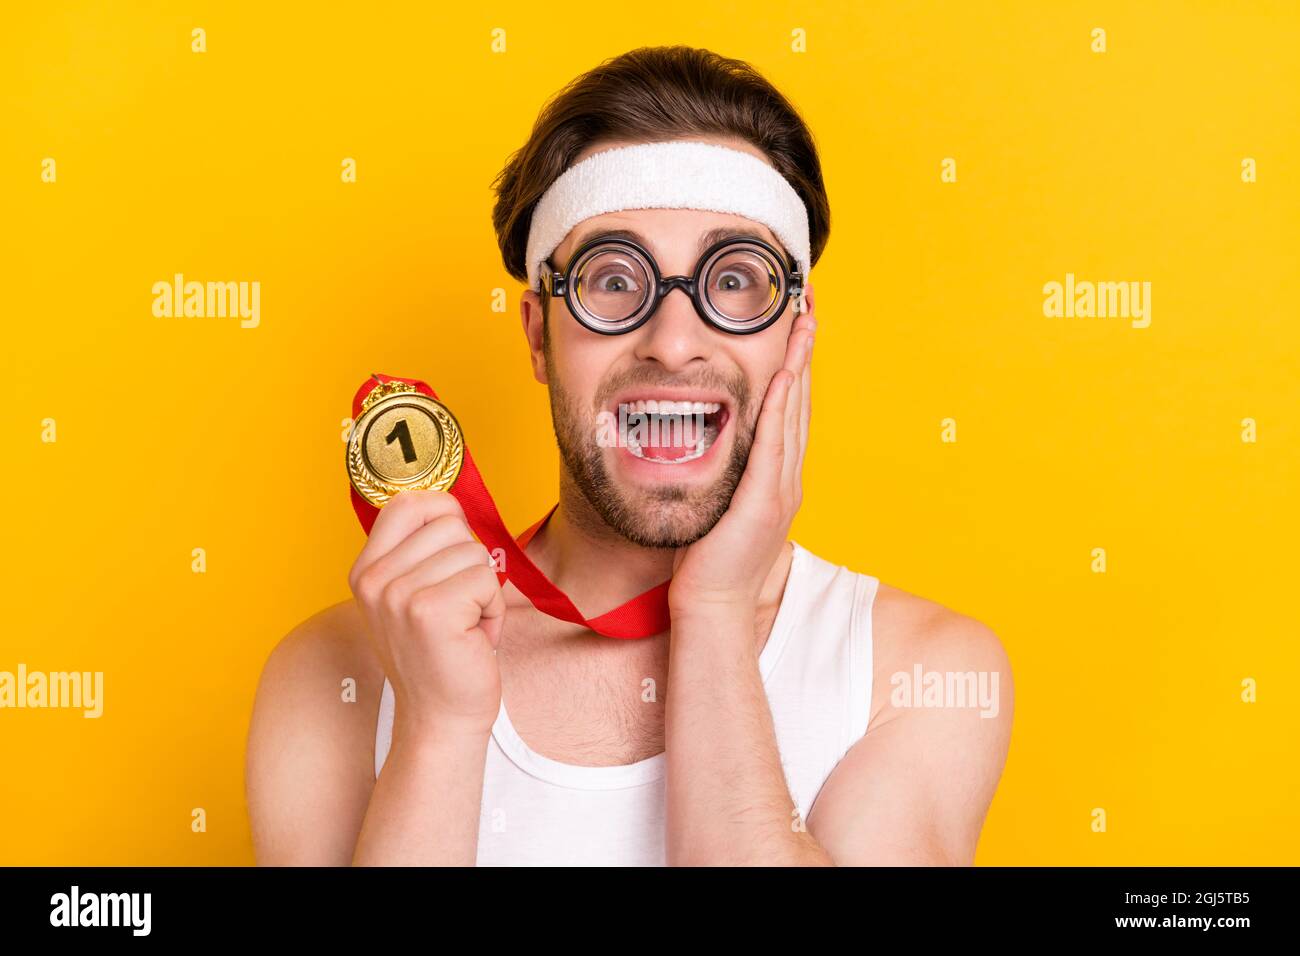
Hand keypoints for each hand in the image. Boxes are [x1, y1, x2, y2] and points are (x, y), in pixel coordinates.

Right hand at [348, 490, 504, 740]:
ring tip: (464, 625)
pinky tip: (474, 637)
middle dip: (471, 562)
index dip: (445, 514)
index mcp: (366, 570)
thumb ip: (423, 551)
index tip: (454, 547)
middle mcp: (374, 579)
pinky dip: (493, 610)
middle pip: (450, 523)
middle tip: (459, 607)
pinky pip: (486, 579)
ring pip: (473, 551)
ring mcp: (398, 595)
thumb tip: (451, 504)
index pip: (407, 502)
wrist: (441, 719)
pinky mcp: (430, 612)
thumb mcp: (414, 596)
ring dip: (484, 590)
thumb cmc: (440, 655)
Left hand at [669, 292, 815, 614]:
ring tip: (803, 324)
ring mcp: (780, 489)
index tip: (797, 323)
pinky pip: (773, 445)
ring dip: (798, 365)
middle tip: (809, 304)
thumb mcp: (718, 503)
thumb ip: (723, 472)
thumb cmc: (707, 560)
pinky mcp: (764, 501)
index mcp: (777, 477)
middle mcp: (787, 477)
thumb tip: (707, 440)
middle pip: (800, 401)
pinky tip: (781, 378)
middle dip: (804, 350)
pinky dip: (778, 409)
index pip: (789, 408)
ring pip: (792, 415)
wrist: (713, 605)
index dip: (795, 362)